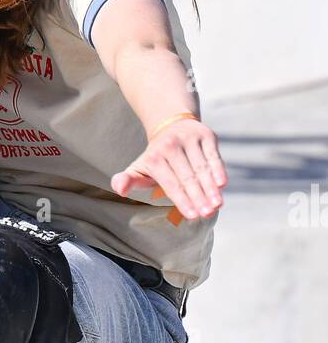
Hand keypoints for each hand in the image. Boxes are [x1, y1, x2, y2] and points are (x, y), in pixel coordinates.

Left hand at [111, 117, 226, 220]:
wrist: (170, 125)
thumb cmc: (156, 158)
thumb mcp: (138, 168)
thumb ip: (128, 181)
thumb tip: (120, 189)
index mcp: (154, 158)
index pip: (171, 184)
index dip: (182, 200)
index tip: (192, 216)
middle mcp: (171, 145)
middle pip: (187, 177)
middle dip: (198, 197)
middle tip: (206, 214)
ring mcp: (189, 138)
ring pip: (202, 168)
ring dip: (210, 187)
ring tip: (216, 205)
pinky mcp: (205, 135)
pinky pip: (213, 155)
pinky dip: (218, 169)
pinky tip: (222, 184)